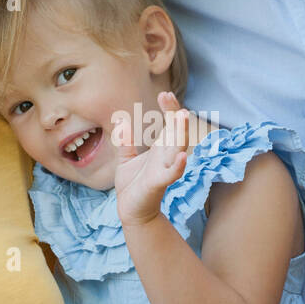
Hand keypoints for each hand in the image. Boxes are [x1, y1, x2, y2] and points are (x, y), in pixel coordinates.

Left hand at [112, 92, 191, 227]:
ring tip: (183, 116)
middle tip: (169, 97)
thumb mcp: (125, 159)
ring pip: (178, 149)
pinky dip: (178, 166)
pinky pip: (171, 174)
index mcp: (161, 148)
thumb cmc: (132, 184)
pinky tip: (182, 157)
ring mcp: (165, 169)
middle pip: (177, 132)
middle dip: (176, 115)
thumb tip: (121, 120)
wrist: (130, 210)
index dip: (170, 108)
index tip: (165, 94)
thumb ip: (125, 141)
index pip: (171, 124)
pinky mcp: (159, 183)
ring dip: (181, 133)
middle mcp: (167, 156)